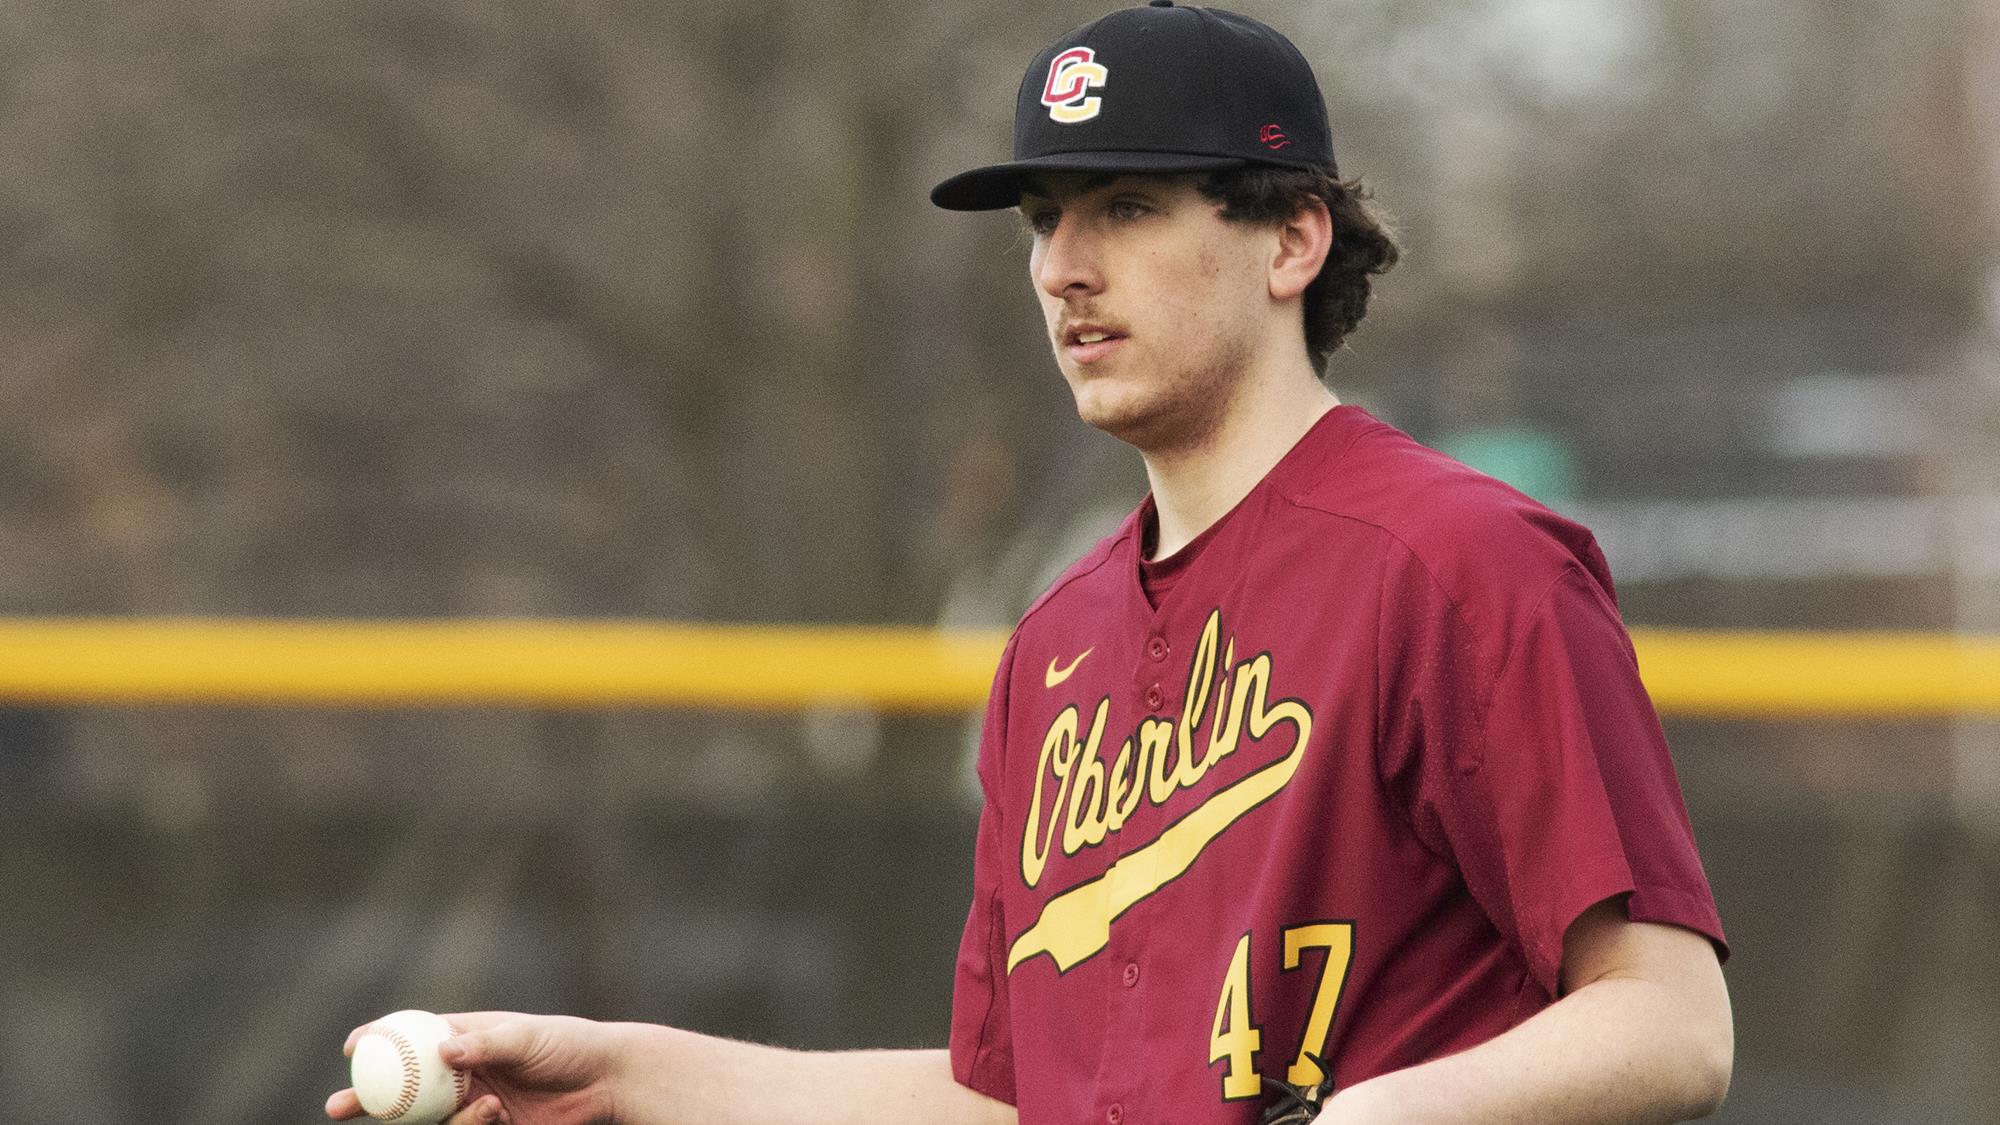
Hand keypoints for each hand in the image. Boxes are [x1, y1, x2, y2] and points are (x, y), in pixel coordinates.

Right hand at [326, 1011, 626, 1124]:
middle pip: (402, 1084)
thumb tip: (443, 1049)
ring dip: (442, 1119)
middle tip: (338, 1106)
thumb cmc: (568, 1044)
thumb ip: (487, 1043)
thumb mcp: (528, 1036)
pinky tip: (498, 1113)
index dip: (377, 1039)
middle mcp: (461, 1070)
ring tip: (487, 1107)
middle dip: (367, 1096)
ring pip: (428, 1117)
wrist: (605, 1080)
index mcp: (464, 1035)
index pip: (410, 1034)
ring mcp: (471, 1101)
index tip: (351, 1047)